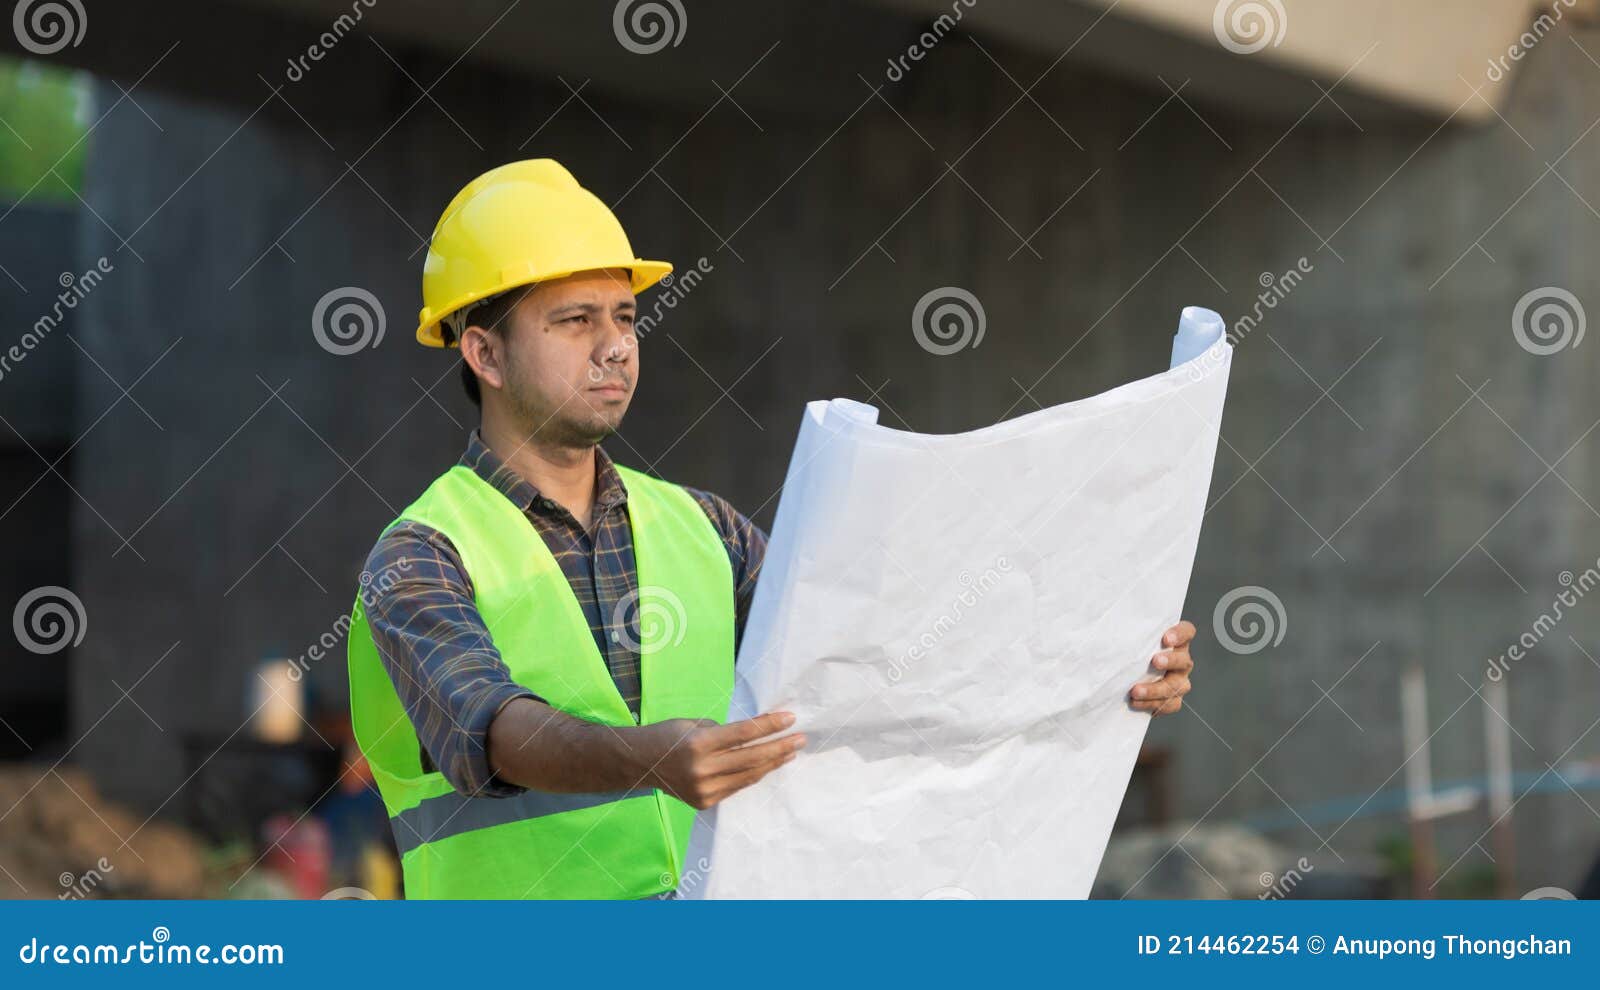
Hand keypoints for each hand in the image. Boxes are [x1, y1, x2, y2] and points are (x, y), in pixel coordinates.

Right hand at [635, 711, 805, 809]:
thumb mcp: (694, 724)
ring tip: (790, 752)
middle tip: (800, 738)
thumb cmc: (668, 735)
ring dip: (772, 763)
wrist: (640, 763)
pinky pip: (737, 787)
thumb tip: (757, 734)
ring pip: (748, 776)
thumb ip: (724, 732)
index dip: (769, 726)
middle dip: (780, 747)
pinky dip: (754, 775)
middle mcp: (702, 770)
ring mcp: (704, 790)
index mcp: (699, 744)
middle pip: (752, 758)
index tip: (790, 719)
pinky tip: (767, 765)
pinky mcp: (705, 802)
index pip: (744, 734)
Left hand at [1129, 620, 1194, 715]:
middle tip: (1155, 661)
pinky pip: (1170, 704)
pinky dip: (1152, 704)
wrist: (1122, 682)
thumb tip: (1108, 628)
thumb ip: (1126, 632)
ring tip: (1135, 691)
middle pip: (1184, 660)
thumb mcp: (1127, 640)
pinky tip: (1136, 702)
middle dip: (1171, 661)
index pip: (1186, 631)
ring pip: (1177, 686)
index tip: (1166, 638)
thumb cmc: (1126, 654)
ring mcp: (1179, 681)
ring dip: (1155, 689)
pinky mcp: (1172, 700)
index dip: (1180, 634)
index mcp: (1174, 642)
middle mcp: (1180, 661)